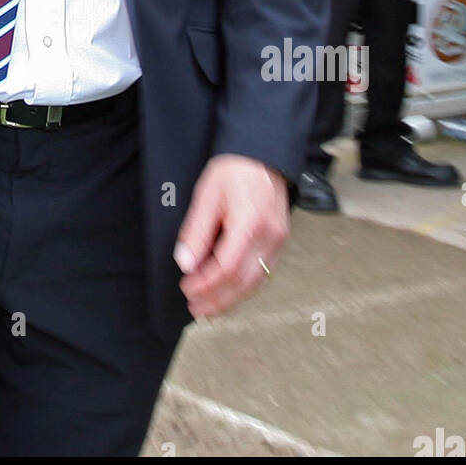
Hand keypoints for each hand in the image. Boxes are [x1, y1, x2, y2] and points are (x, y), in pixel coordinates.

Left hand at [174, 154, 288, 318]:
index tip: (187, 288)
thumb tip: (186, 263)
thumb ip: (196, 231)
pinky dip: (243, 288)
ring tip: (208, 308)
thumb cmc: (235, 170)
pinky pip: (263, 273)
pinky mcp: (279, 242)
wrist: (263, 156)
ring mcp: (278, 241)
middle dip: (217, 300)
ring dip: (230, 300)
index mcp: (250, 222)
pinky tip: (228, 293)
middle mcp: (269, 236)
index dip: (206, 284)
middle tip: (195, 308)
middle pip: (244, 282)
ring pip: (256, 283)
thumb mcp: (207, 195)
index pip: (228, 267)